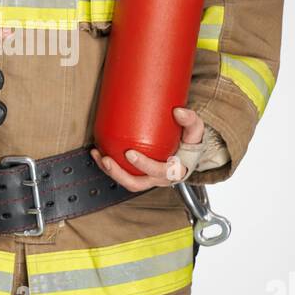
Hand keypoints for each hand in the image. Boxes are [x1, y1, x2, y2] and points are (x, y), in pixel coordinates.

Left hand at [90, 106, 207, 192]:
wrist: (190, 152)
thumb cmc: (191, 142)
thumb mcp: (195, 131)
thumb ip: (190, 120)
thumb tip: (177, 111)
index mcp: (175, 171)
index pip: (159, 172)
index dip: (143, 165)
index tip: (130, 153)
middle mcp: (160, 179)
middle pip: (137, 184)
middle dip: (119, 173)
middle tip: (106, 159)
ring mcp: (148, 179)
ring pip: (127, 182)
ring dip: (110, 172)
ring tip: (98, 156)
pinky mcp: (139, 174)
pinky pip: (123, 175)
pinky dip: (109, 167)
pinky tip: (99, 153)